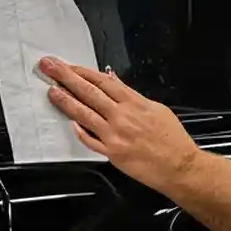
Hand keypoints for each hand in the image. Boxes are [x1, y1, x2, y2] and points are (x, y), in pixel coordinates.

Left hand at [41, 57, 198, 193]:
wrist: (180, 166)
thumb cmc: (172, 139)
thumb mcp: (157, 108)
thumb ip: (132, 95)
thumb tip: (113, 81)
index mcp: (135, 103)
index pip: (103, 82)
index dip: (82, 72)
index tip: (68, 65)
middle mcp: (122, 117)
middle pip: (89, 92)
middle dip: (66, 77)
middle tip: (49, 67)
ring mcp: (115, 135)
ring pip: (84, 114)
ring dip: (65, 101)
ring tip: (51, 90)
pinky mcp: (112, 153)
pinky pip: (90, 140)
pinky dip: (79, 130)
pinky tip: (69, 121)